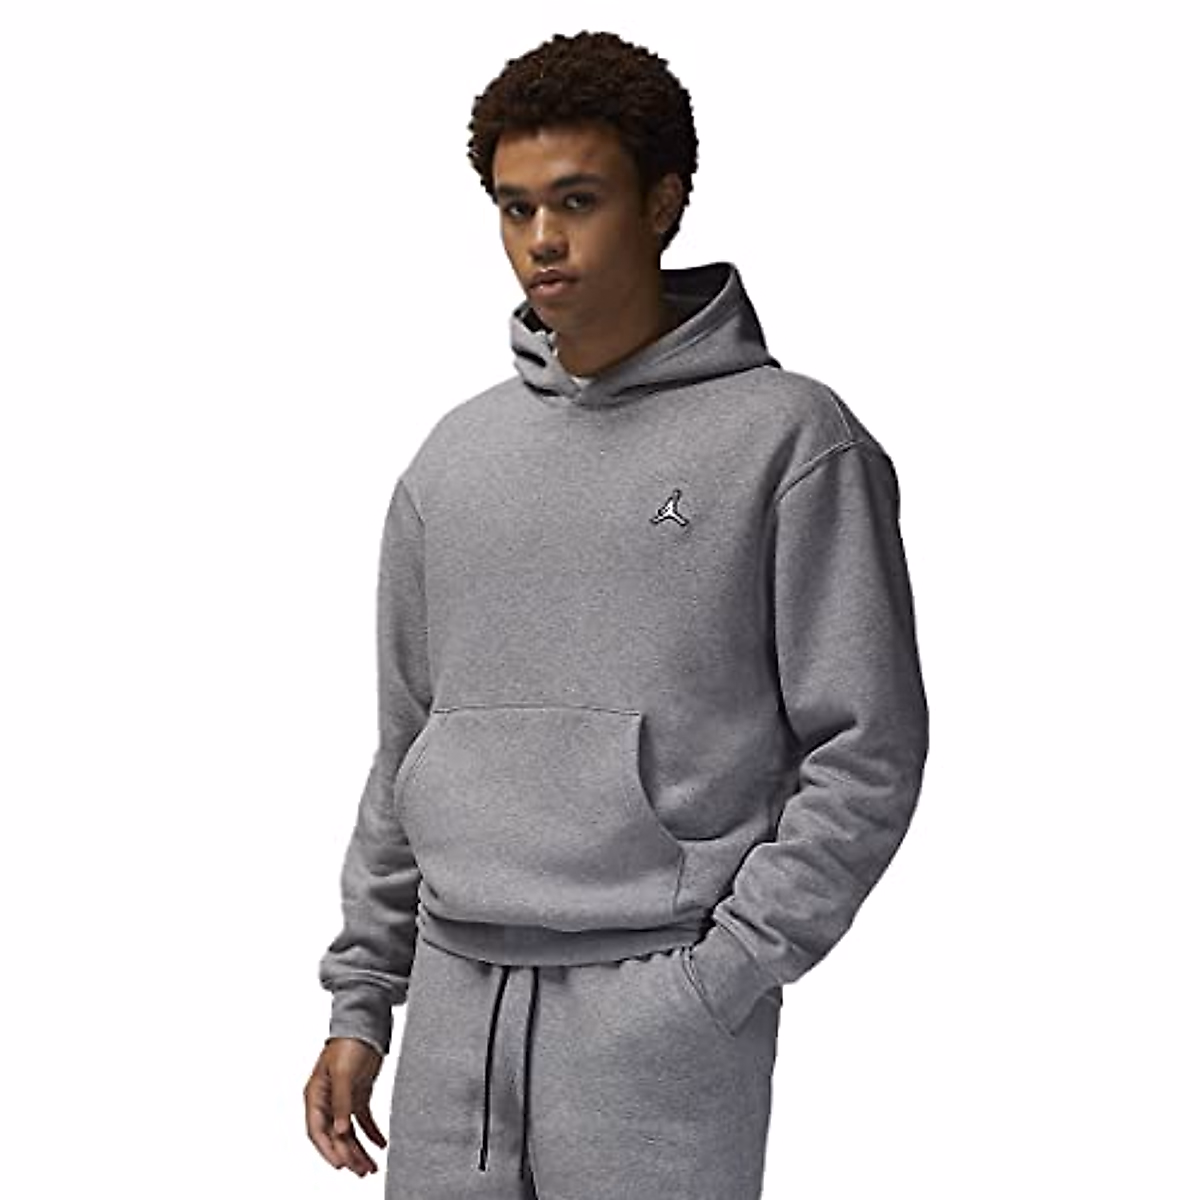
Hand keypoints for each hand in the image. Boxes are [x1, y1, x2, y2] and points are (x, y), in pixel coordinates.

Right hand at [304, 1037, 387, 1175]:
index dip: (328, 1150)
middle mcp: (327, 1101)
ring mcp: (343, 1099)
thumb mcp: (343, 1072)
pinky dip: (372, 1133)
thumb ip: (342, 1102)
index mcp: (315, 1095)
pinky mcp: (359, 1094)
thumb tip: (340, 1131)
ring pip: (349, 1132)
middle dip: (347, 1154)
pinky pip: (363, 1120)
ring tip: (371, 1167)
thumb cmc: (348, 1042)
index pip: (318, 1131)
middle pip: (335, 1136)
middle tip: (362, 1170)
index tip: (341, 1164)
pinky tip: (380, 1145)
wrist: (366, 1022)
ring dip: (359, 1150)